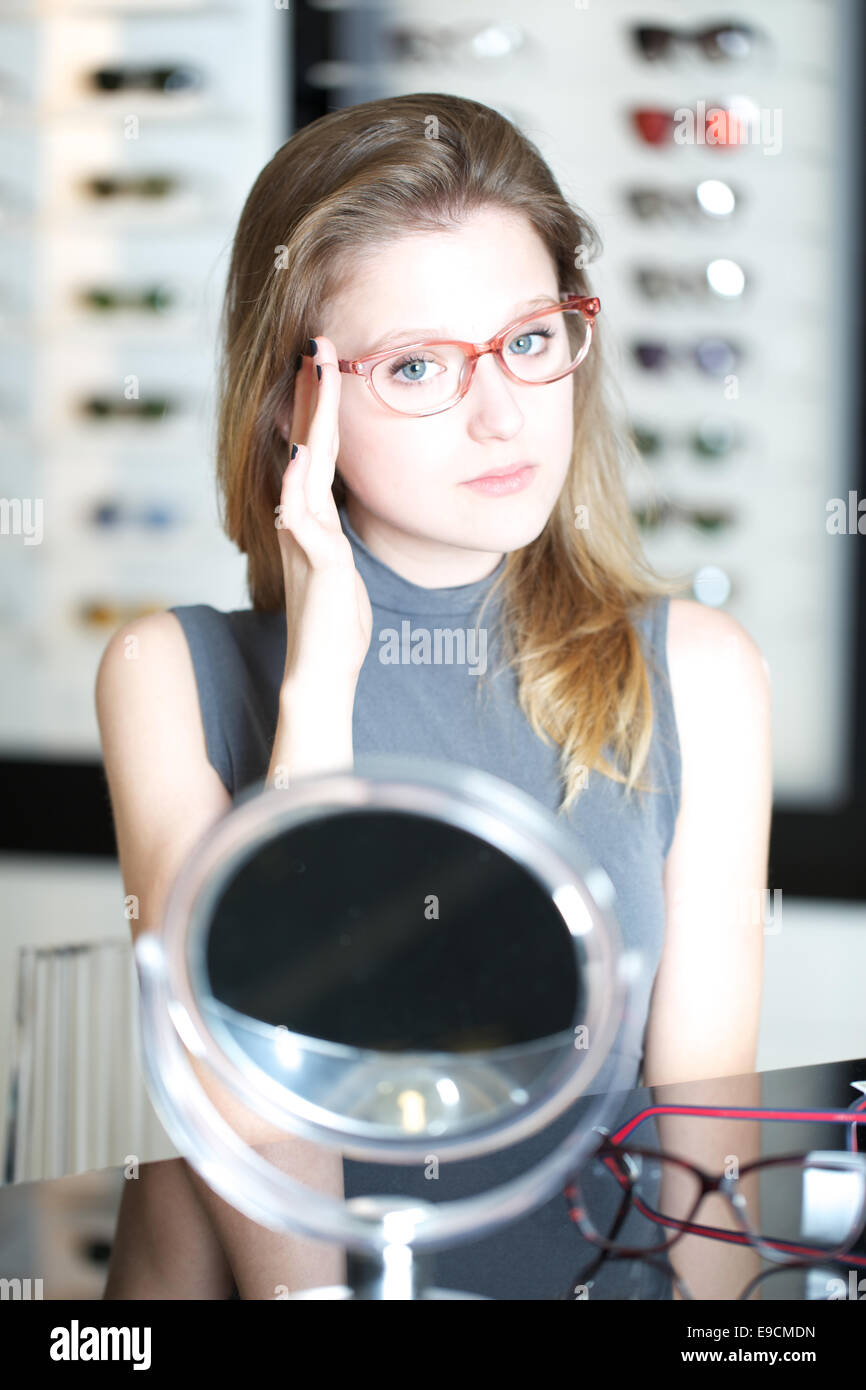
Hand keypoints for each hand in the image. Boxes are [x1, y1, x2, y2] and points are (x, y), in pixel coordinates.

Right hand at [275, 335, 372, 690]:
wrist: (323, 670)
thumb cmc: (337, 622)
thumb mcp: (342, 564)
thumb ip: (335, 532)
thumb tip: (338, 508)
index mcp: (314, 517)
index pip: (320, 449)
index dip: (323, 405)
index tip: (327, 360)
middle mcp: (303, 520)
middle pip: (308, 444)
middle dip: (313, 394)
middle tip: (316, 344)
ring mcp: (305, 540)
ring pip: (305, 469)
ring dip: (310, 421)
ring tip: (314, 375)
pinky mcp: (314, 565)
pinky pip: (303, 519)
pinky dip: (301, 486)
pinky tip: (304, 458)